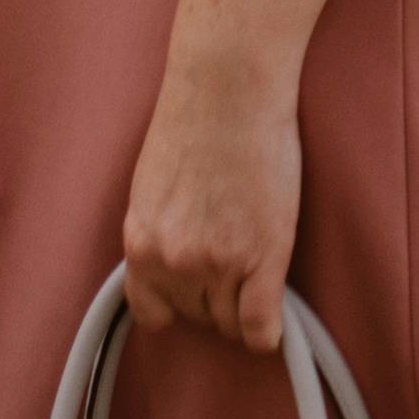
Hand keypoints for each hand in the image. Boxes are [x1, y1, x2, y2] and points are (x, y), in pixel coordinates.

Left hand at [121, 48, 306, 352]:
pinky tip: (277, 318)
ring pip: (232, 324)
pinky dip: (272, 330)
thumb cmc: (196, 122)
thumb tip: (175, 264)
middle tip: (237, 262)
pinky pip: (263, 327)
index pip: (153, 314)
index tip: (199, 290)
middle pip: (198, 318)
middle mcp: (172, 262)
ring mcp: (218, 263)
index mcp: (140, 244)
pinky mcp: (262, 259)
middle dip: (216, 298)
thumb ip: (160, 233)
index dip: (181, 304)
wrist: (229, 89)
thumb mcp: (153, 188)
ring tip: (259, 268)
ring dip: (246, 304)